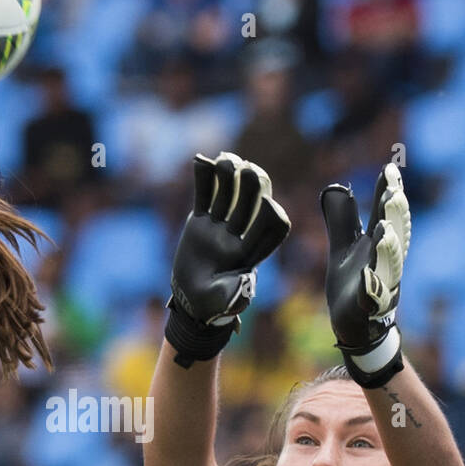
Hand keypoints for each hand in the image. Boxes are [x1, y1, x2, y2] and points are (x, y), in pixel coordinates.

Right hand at [165, 151, 289, 365]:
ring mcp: (221, 226)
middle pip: (251, 206)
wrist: (191, 299)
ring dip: (228, 177)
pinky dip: (203, 179)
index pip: (271, 230)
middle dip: (251, 189)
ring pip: (228, 196)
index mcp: (252, 254)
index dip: (272, 217)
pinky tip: (200, 160)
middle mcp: (240, 235)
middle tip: (248, 170)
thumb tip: (246, 282)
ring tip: (222, 160)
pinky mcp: (202, 221)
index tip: (269, 205)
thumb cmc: (212, 305)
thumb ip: (235, 294)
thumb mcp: (222, 303)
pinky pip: (204, 196)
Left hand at [320, 161, 410, 384]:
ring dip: (388, 250)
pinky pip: (371, 299)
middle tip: (392, 194)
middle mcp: (385, 263)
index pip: (385, 215)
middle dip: (395, 216)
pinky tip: (366, 278)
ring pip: (389, 267)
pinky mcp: (367, 309)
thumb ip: (341, 220)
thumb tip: (335, 187)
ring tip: (383, 232)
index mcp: (378, 246)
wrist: (354, 327)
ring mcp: (380, 286)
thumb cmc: (352, 284)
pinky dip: (370, 289)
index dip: (389, 194)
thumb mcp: (343, 249)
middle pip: (395, 236)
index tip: (390, 169)